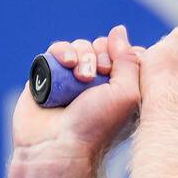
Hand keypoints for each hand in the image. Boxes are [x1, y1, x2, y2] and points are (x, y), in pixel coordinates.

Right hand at [5, 25, 141, 177]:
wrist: (57, 147)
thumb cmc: (96, 127)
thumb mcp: (127, 94)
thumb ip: (129, 59)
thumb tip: (118, 31)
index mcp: (121, 91)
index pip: (127, 56)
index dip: (124, 54)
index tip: (120, 70)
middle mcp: (97, 85)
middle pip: (104, 47)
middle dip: (103, 54)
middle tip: (100, 73)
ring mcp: (71, 80)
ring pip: (81, 46)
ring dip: (83, 54)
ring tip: (81, 76)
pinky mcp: (48, 76)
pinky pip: (57, 50)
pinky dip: (63, 51)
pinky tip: (66, 65)